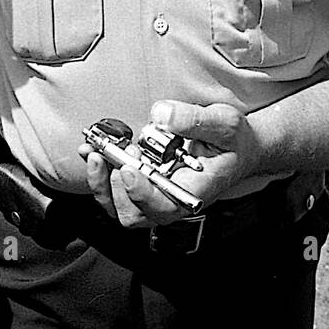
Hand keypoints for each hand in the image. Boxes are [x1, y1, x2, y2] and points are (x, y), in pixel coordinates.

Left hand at [77, 100, 262, 229]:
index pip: (163, 208)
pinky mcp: (142, 183)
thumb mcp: (224, 124)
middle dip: (115, 186)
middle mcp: (170, 200)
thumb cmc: (233, 141)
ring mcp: (154, 195)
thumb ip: (194, 120)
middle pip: (132, 213)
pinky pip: (114, 188)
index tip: (130, 170)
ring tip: (96, 151)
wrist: (237, 148)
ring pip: (118, 204)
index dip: (142, 194)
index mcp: (193, 193)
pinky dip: (99, 171)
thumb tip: (161, 115)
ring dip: (101, 180)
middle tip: (114, 154)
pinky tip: (91, 149)